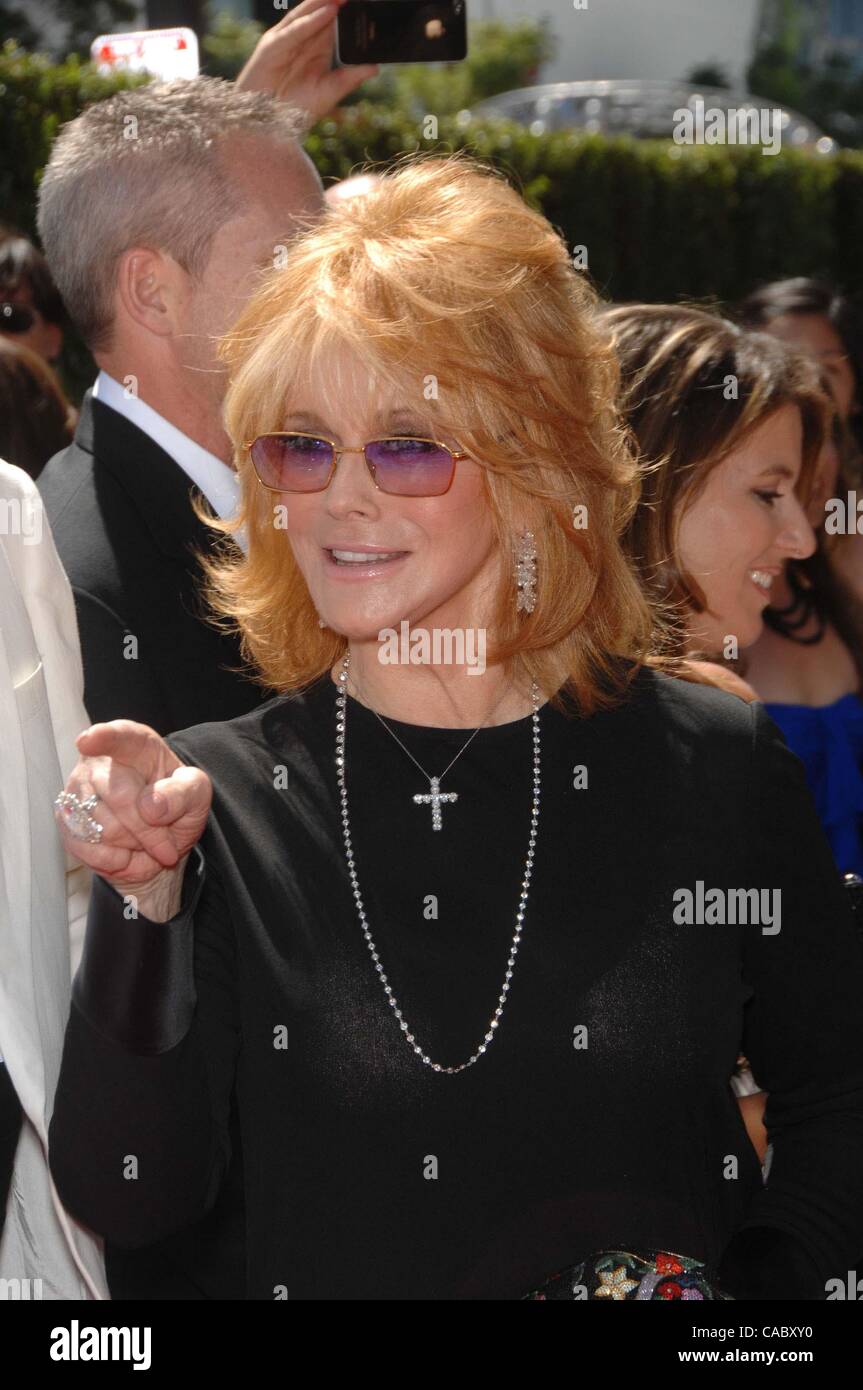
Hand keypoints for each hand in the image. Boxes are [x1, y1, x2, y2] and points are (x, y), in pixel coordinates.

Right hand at [55, 721, 211, 917]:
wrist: (158, 842)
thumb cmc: (174, 805)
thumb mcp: (196, 794)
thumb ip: (182, 793)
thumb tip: (150, 806)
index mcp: (134, 744)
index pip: (117, 737)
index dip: (102, 738)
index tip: (89, 740)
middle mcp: (99, 763)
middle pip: (120, 797)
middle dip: (150, 831)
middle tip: (168, 845)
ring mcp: (77, 792)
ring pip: (105, 829)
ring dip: (135, 845)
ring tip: (144, 841)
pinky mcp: (66, 823)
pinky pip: (92, 851)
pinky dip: (118, 861)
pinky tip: (126, 852)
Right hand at [235, 0, 378, 124]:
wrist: (270, 125)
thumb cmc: (295, 109)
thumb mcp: (330, 92)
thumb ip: (350, 78)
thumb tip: (375, 67)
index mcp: (316, 47)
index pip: (333, 22)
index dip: (346, 11)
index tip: (364, 3)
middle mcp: (300, 39)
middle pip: (320, 12)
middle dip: (336, 1)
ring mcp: (285, 40)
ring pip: (306, 14)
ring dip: (324, 2)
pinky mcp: (272, 47)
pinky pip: (294, 31)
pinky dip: (311, 21)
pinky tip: (328, 12)